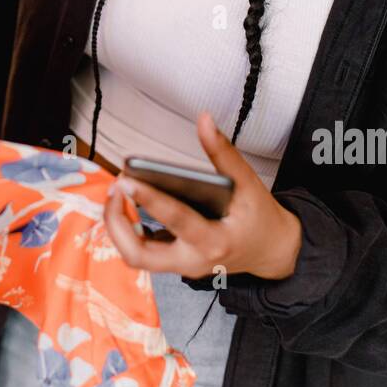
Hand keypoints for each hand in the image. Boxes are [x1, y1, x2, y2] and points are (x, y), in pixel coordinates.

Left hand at [102, 112, 302, 281]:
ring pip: (135, 257)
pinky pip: (142, 251)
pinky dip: (128, 230)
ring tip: (117, 193)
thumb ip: (224, 153)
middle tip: (115, 188)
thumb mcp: (248, 184)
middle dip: (117, 224)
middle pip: (140, 255)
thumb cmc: (258, 217)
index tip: (127, 179)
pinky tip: (127, 203)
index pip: (176, 220)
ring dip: (118, 228)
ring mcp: (181, 267)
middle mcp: (193, 261)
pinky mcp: (174, 263)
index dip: (149, 200)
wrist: (271, 252)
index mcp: (215, 242)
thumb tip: (204, 120)